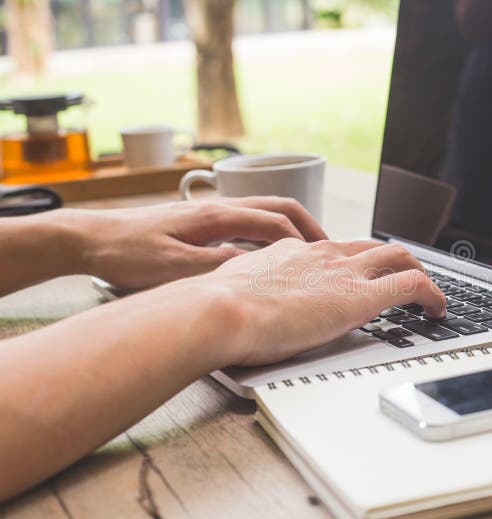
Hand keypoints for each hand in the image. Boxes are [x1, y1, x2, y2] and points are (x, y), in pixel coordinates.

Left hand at [69, 196, 326, 289]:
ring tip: (309, 249)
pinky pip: (249, 221)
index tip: (323, 259)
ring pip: (264, 211)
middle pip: (278, 206)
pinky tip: (271, 252)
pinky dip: (271, 232)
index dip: (303, 241)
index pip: (274, 223)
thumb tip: (257, 268)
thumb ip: (216, 268)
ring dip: (292, 227)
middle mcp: (218, 207)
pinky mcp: (202, 222)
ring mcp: (210, 212)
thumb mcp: (172, 267)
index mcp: (215, 216)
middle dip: (309, 225)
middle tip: (330, 248)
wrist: (91, 238)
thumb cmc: (126, 252)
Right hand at [201, 238, 445, 366]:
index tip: (350, 277)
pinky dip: (432, 294)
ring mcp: (345, 272)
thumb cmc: (215, 306)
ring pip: (398, 255)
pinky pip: (412, 285)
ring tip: (426, 293)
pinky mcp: (362, 296)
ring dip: (416, 271)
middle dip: (389, 260)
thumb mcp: (232, 288)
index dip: (347, 263)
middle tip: (399, 277)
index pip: (331, 250)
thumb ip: (247, 289)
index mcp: (293, 251)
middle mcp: (323, 254)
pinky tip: (437, 308)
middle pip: (369, 245)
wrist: (218, 310)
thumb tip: (240, 300)